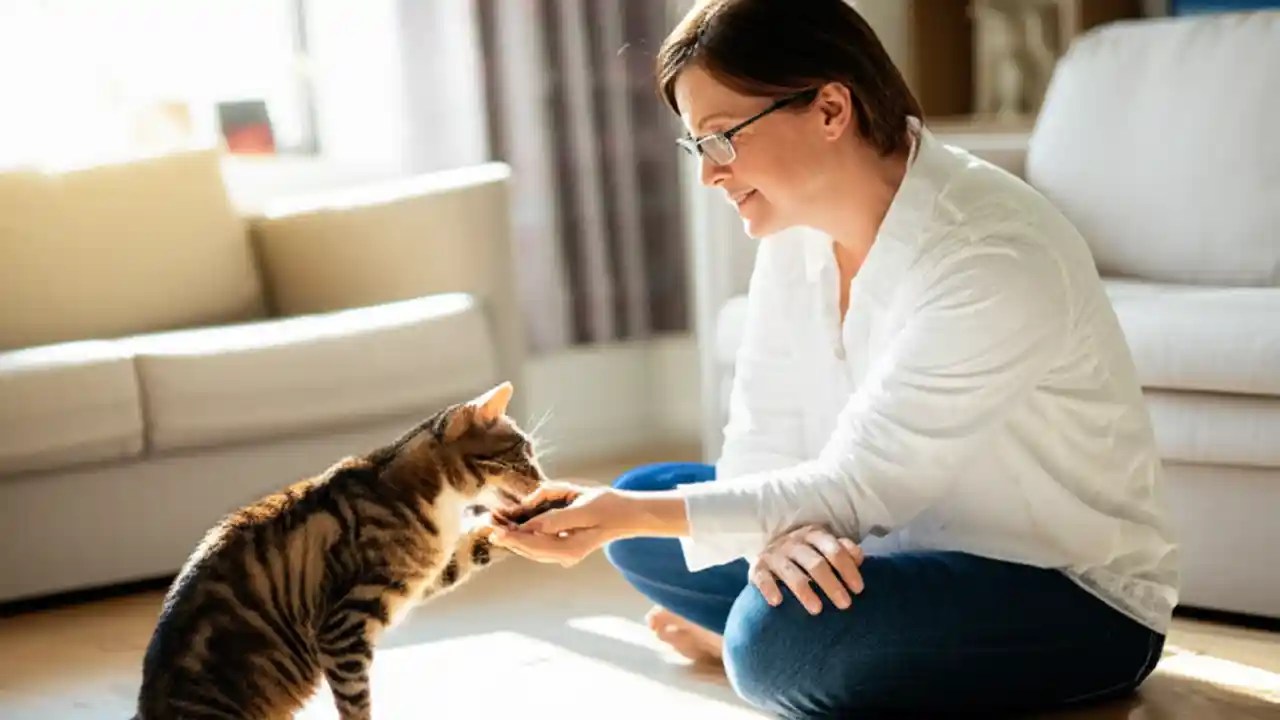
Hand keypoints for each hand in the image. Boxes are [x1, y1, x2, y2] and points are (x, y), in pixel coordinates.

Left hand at [488, 482, 619, 566]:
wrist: (628, 514)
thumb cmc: (609, 506)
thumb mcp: (583, 507)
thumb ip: (555, 518)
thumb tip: (530, 525)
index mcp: (569, 548)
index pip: (532, 544)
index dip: (511, 536)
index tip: (493, 528)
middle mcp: (565, 555)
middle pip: (528, 549)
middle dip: (507, 536)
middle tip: (486, 523)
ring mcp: (565, 552)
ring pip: (531, 548)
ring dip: (513, 536)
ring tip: (495, 523)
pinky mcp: (565, 545)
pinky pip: (539, 544)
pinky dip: (524, 535)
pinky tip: (513, 526)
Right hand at [750, 525, 864, 614]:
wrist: (770, 551)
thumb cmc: (806, 553)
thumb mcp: (824, 547)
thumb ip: (842, 550)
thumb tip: (859, 558)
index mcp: (814, 535)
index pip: (834, 550)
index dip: (848, 569)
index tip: (858, 589)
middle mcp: (793, 542)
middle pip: (815, 563)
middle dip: (831, 584)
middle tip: (845, 604)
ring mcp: (774, 554)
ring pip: (790, 572)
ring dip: (804, 591)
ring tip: (817, 609)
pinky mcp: (757, 567)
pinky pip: (762, 577)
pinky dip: (769, 588)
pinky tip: (777, 602)